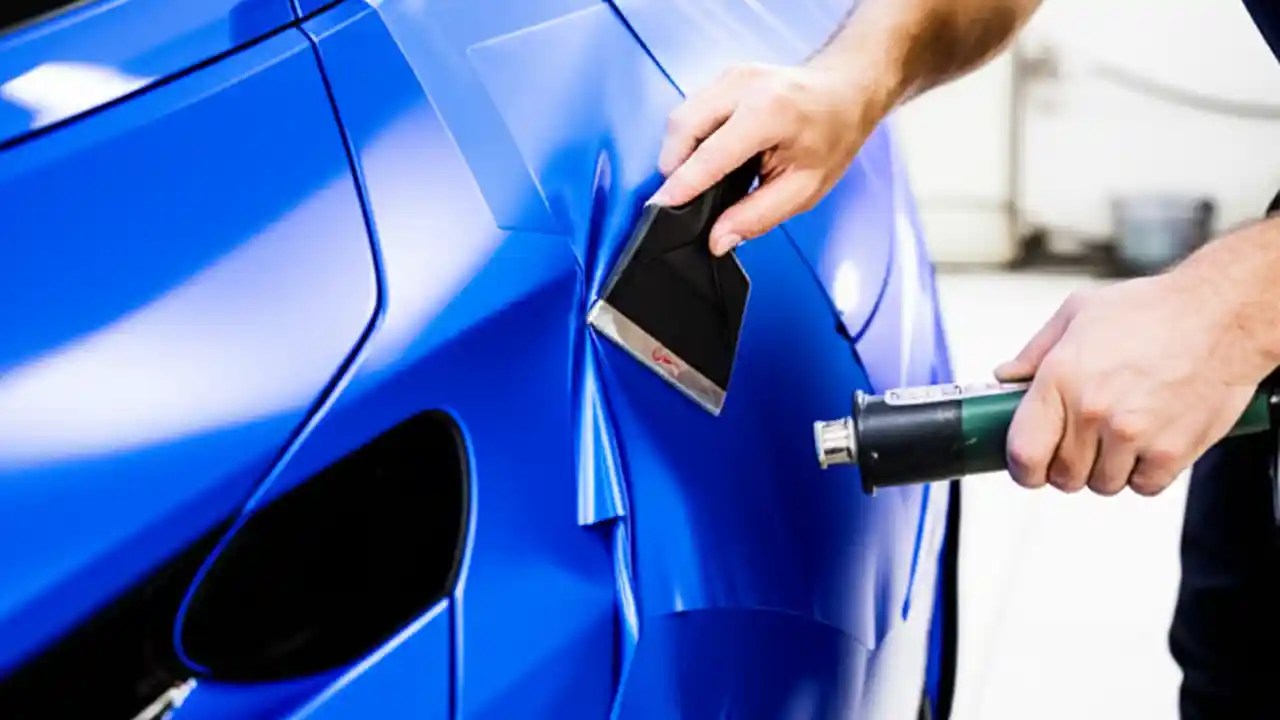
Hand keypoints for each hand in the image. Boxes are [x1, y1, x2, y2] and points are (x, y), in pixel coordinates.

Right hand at [652, 61, 887, 255]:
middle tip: (685, 197)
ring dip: (680, 151)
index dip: (682, 186)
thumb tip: (718, 238)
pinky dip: (691, 137)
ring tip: (702, 177)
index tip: (661, 208)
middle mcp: (744, 86)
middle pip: (682, 127)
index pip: (710, 155)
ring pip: (681, 117)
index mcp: (769, 113)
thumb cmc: (833, 134)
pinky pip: (691, 109)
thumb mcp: (805, 188)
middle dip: (674, 166)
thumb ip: (758, 216)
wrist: (846, 89)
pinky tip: (711, 154)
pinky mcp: (725, 77)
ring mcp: (732, 76)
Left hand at [995, 271, 1273, 496]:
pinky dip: (1145, 473)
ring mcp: (1132, 435)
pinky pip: (1143, 486)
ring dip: (1108, 469)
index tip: (1031, 466)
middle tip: (1085, 442)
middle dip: (1069, 465)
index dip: (1024, 468)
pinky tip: (1150, 442)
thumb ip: (1036, 352)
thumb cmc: (1151, 310)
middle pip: (1063, 476)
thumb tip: (1005, 377)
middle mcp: (1091, 411)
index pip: (1023, 453)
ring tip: (1122, 435)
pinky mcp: (1171, 452)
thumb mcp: (1078, 313)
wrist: (1221, 315)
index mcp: (1059, 379)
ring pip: (1103, 484)